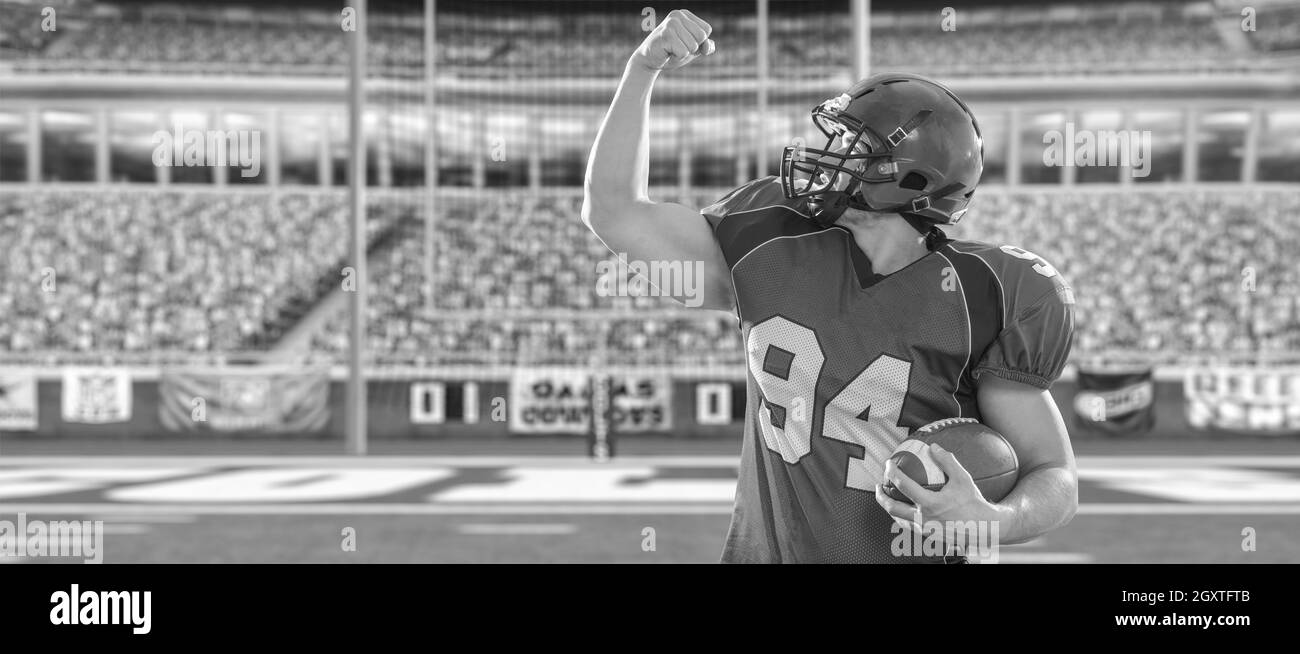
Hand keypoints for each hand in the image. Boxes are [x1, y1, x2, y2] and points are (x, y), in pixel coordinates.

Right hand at [631, 9, 714, 71]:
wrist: (649, 60)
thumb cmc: (671, 52)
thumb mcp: (692, 49)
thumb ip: (705, 46)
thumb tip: (709, 46)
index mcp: (685, 14)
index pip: (706, 29)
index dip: (699, 42)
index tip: (684, 43)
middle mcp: (677, 15)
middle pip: (701, 37)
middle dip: (692, 48)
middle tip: (677, 47)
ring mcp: (671, 24)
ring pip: (693, 46)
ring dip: (684, 54)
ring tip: (671, 50)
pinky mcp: (665, 35)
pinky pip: (684, 53)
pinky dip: (677, 57)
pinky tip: (667, 53)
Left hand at [873, 443, 1004, 534]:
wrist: (984, 528)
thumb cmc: (974, 502)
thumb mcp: (963, 478)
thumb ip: (947, 461)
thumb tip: (934, 447)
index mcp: (930, 504)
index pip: (903, 485)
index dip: (892, 472)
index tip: (889, 464)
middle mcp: (923, 518)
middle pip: (892, 508)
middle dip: (881, 496)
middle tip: (878, 485)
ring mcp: (924, 529)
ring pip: (898, 519)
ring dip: (889, 507)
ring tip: (886, 497)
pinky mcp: (927, 535)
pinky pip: (908, 525)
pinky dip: (901, 516)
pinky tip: (903, 508)